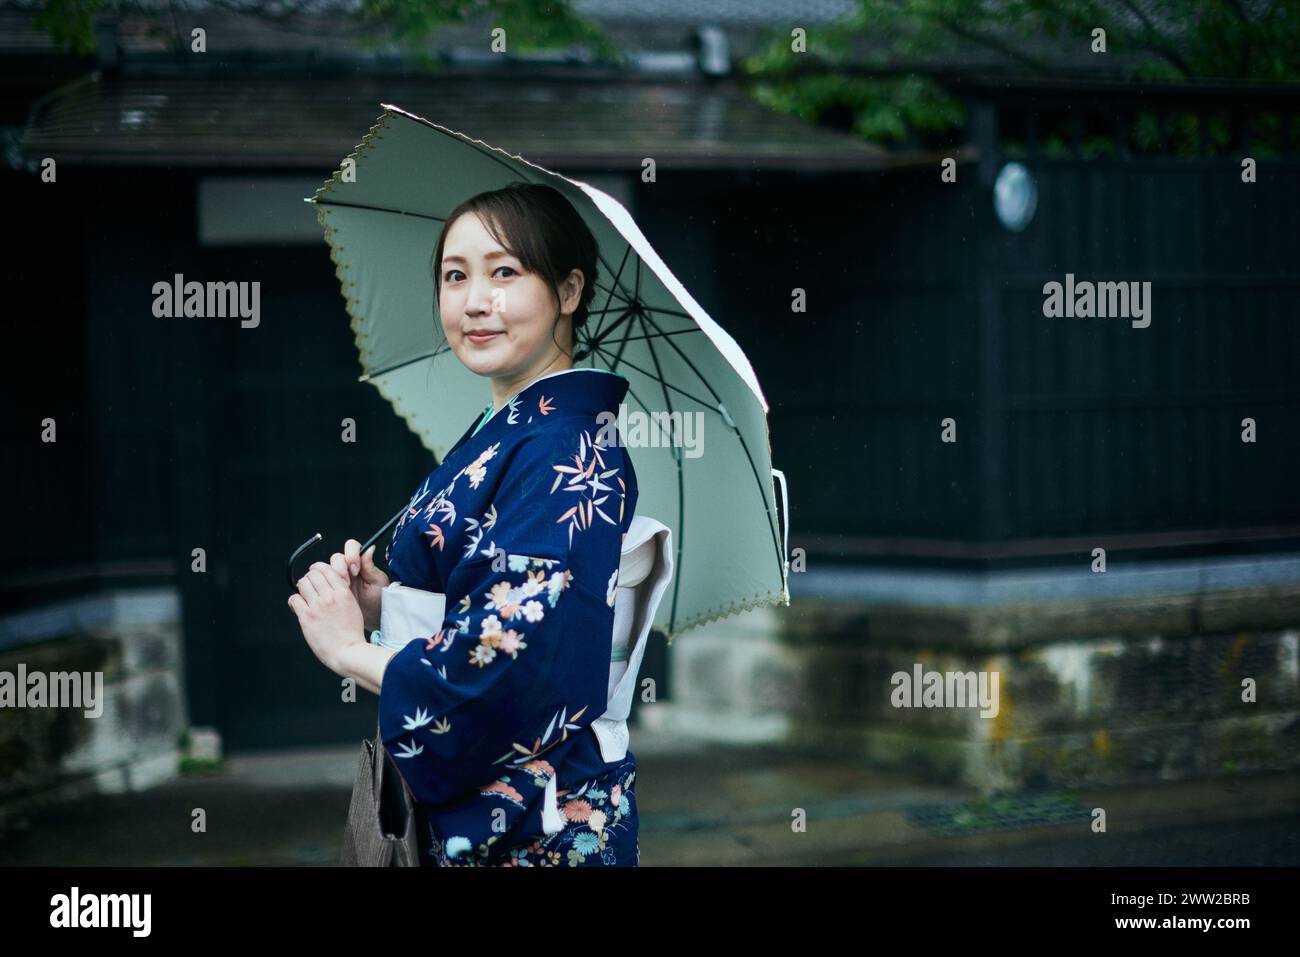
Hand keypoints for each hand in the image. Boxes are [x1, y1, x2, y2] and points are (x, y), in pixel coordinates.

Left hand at [288, 561, 365, 675]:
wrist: (347, 652)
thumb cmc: (351, 633)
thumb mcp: (353, 607)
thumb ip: (342, 594)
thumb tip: (328, 586)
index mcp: (344, 593)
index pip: (327, 569)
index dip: (319, 569)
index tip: (316, 573)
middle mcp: (330, 597)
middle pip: (313, 574)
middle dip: (310, 578)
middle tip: (309, 586)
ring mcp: (317, 607)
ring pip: (303, 583)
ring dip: (302, 588)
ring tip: (304, 596)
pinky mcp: (306, 618)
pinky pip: (294, 599)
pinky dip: (294, 601)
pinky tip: (299, 606)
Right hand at [328, 539, 389, 632]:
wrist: (372, 618)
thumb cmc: (378, 600)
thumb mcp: (378, 584)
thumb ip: (371, 567)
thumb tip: (369, 549)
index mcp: (360, 563)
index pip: (351, 547)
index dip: (351, 555)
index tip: (356, 569)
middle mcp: (347, 568)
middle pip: (336, 557)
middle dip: (339, 568)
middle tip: (347, 582)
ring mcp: (337, 579)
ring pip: (326, 568)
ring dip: (331, 577)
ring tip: (341, 589)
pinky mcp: (330, 589)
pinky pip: (320, 582)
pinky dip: (322, 585)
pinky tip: (329, 593)